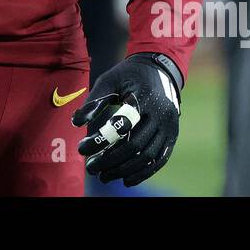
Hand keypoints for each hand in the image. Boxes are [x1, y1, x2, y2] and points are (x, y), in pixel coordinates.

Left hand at [72, 53, 180, 186]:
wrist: (160, 69)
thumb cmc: (129, 75)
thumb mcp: (109, 79)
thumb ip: (94, 100)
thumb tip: (76, 123)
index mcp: (144, 97)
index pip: (122, 124)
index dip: (100, 139)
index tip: (82, 149)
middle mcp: (161, 113)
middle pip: (135, 144)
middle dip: (111, 160)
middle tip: (91, 168)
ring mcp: (170, 126)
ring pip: (147, 155)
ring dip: (125, 170)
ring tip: (104, 176)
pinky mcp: (173, 135)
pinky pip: (159, 159)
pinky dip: (143, 172)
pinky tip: (126, 180)